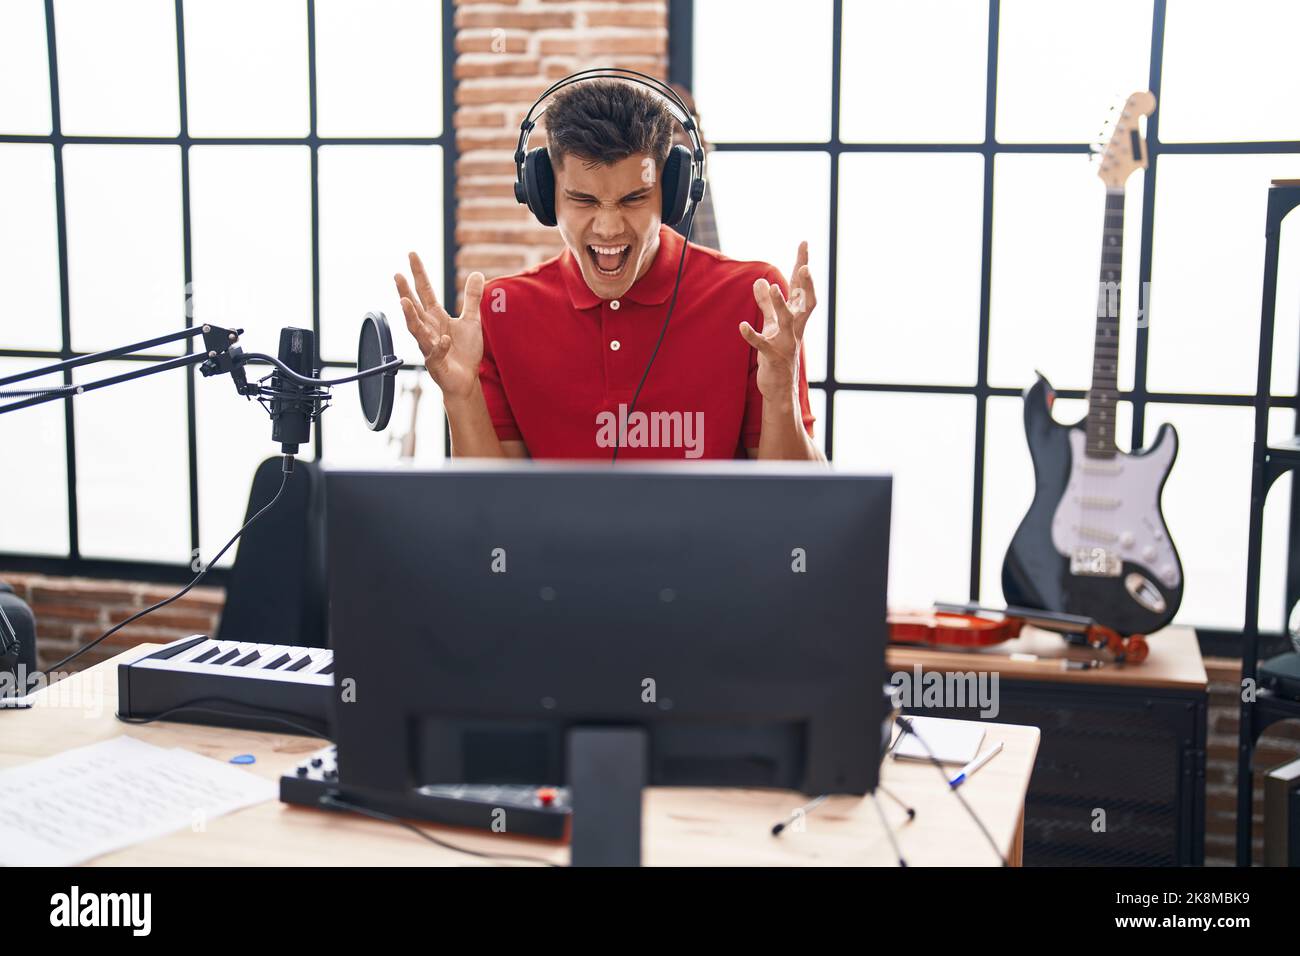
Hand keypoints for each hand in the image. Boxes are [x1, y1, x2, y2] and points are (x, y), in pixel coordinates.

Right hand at [395, 253, 484, 400]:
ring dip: (410, 316)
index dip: (419, 273)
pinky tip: (444, 339)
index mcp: (436, 317)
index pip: (425, 291)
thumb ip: (471, 298)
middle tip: (397, 275)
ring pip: (417, 330)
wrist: (465, 380)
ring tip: (404, 302)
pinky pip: (436, 354)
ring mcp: (430, 346)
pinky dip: (440, 346)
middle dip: (405, 291)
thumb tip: (477, 273)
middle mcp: (429, 329)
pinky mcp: (436, 363)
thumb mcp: (471, 320)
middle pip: (414, 308)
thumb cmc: (464, 351)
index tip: (411, 254)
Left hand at [739, 241, 816, 403]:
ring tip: (773, 288)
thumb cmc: (777, 352)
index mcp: (796, 317)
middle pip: (805, 303)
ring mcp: (787, 343)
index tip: (804, 243)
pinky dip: (752, 335)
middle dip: (806, 285)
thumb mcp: (772, 325)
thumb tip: (760, 280)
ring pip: (788, 321)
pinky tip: (741, 326)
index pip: (801, 288)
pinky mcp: (773, 357)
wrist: (780, 386)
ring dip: (780, 305)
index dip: (803, 266)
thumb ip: (766, 304)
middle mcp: (796, 328)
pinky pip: (763, 345)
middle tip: (805, 268)